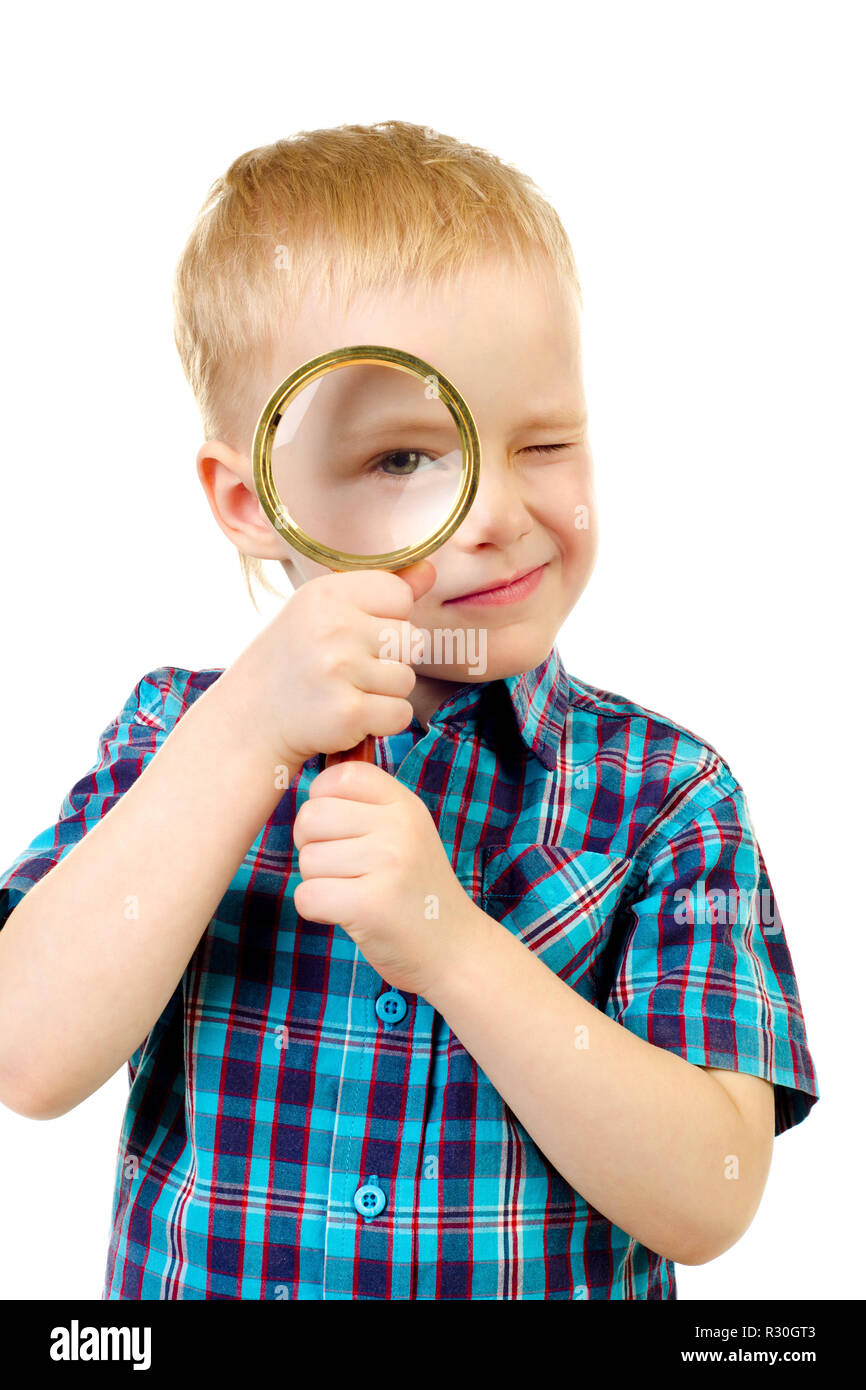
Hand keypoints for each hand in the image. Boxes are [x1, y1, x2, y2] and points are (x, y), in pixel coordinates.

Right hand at [220, 560, 436, 773]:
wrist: (249, 719)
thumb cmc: (294, 661)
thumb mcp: (324, 613)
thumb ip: (379, 592)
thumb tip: (429, 570)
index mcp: (327, 593)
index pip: (400, 595)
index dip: (387, 620)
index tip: (355, 635)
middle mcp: (333, 626)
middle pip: (412, 639)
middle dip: (390, 659)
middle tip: (349, 670)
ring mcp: (339, 670)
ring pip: (407, 680)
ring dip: (384, 693)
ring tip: (345, 692)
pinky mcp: (348, 712)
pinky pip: (400, 714)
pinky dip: (382, 722)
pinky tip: (350, 716)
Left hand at [292, 759, 480, 996]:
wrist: (456, 949)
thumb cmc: (416, 890)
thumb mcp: (405, 833)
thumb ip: (367, 806)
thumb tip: (315, 783)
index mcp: (405, 804)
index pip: (338, 776)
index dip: (322, 802)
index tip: (339, 831)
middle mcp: (399, 827)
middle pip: (310, 818)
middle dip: (313, 847)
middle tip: (345, 869)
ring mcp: (387, 865)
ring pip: (307, 861)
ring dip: (320, 882)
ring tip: (356, 893)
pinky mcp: (371, 905)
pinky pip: (308, 896)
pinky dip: (318, 911)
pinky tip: (348, 914)